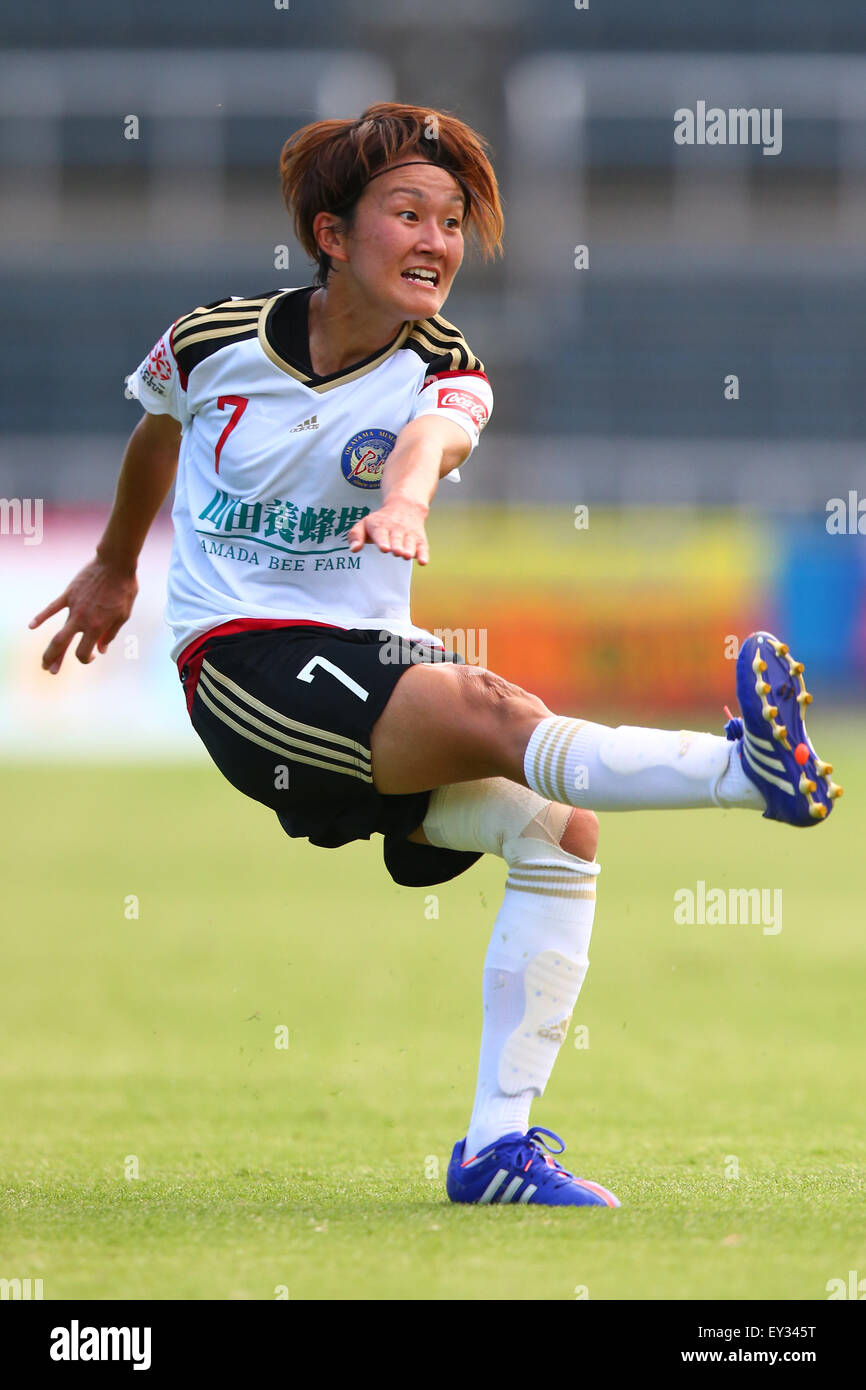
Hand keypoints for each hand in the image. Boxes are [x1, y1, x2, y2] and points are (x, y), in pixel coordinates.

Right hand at [29, 555, 138, 673]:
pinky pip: (51, 608)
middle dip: (55, 660)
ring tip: (44, 661)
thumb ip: (110, 634)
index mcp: (97, 626)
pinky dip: (41, 617)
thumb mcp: (123, 615)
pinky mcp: (68, 594)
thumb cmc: (124, 589)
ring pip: (56, 631)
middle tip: (50, 671)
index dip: (87, 658)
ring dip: (49, 648)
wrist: (116, 564)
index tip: (93, 653)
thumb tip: (101, 649)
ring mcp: (73, 607)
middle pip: (62, 645)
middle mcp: (82, 619)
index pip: (84, 652)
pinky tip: (32, 626)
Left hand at [347, 494, 429, 564]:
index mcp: (380, 526)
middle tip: (397, 552)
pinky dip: (423, 554)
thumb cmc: (380, 521)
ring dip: (409, 549)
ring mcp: (409, 534)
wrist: (406, 506)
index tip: (384, 548)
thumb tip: (353, 549)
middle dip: (397, 545)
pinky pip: (422, 546)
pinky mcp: (420, 539)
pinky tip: (423, 562)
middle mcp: (396, 529)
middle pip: (397, 539)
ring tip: (407, 555)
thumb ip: (356, 536)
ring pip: (410, 542)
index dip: (383, 541)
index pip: (381, 534)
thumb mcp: (364, 523)